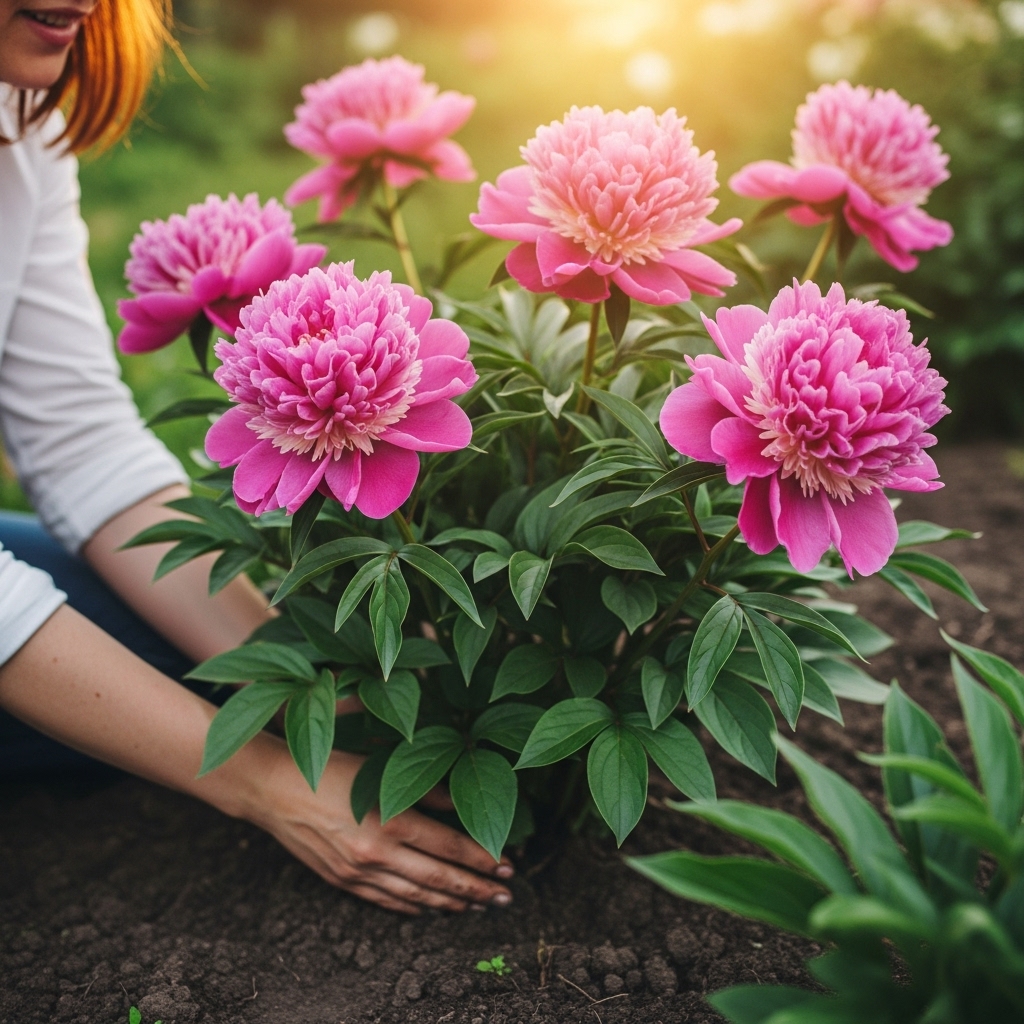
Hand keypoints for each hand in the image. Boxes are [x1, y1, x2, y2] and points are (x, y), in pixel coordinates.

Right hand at [249, 747, 514, 914]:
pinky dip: (413, 908)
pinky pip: (385, 902)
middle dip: (477, 889)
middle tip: (505, 896)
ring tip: (477, 906)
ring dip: (450, 903)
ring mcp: (357, 873)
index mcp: (390, 821)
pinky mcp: (342, 881)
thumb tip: (465, 801)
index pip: (449, 847)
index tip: (508, 863)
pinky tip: (431, 908)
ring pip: (414, 897)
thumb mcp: (383, 768)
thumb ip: (426, 788)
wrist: (274, 788)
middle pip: (438, 879)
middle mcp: (376, 854)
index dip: (482, 857)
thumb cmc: (332, 767)